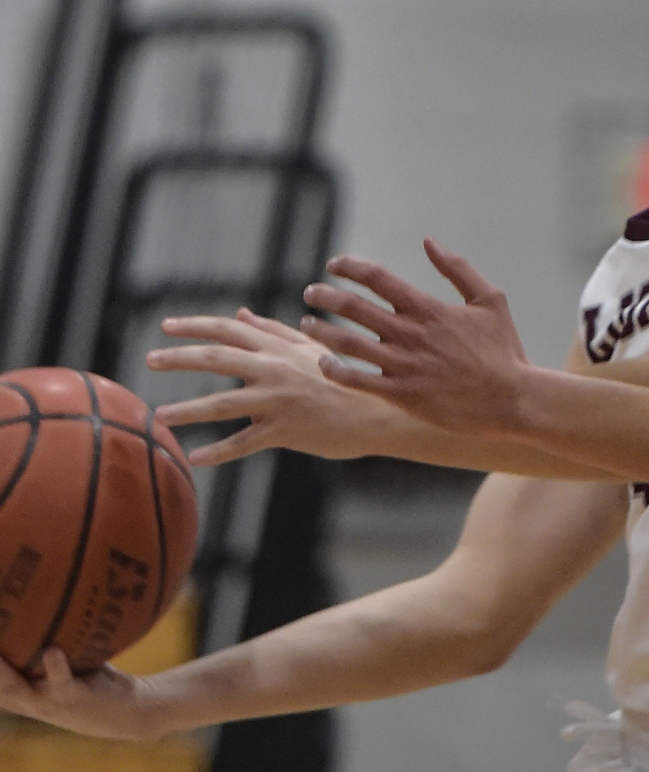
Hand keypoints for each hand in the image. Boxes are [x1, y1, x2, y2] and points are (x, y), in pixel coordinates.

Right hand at [0, 648, 160, 740]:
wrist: (129, 712)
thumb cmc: (91, 677)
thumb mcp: (63, 657)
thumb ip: (47, 637)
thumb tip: (42, 594)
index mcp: (18, 689)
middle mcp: (25, 699)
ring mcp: (47, 702)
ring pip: (15, 689)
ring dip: (1, 670)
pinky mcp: (74, 700)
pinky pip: (62, 684)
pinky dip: (56, 668)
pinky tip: (52, 651)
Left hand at [148, 309, 398, 465]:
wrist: (376, 412)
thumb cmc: (343, 379)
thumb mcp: (310, 349)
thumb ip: (272, 331)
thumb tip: (239, 313)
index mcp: (279, 348)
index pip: (229, 329)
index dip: (196, 326)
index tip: (167, 326)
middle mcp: (275, 369)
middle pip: (219, 358)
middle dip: (181, 358)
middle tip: (150, 359)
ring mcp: (278, 400)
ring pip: (224, 403)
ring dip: (188, 409)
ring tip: (158, 416)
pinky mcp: (285, 430)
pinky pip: (245, 442)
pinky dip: (218, 451)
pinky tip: (194, 458)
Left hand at [300, 239, 528, 436]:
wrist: (512, 399)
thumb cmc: (503, 350)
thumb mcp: (490, 299)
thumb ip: (458, 268)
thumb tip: (430, 240)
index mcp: (428, 309)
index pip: (377, 279)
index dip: (351, 267)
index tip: (334, 264)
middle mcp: (410, 334)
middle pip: (353, 307)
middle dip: (326, 296)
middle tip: (310, 292)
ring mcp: (403, 365)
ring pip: (347, 343)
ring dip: (321, 330)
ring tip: (306, 324)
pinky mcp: (401, 394)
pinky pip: (357, 381)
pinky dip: (335, 370)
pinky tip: (323, 363)